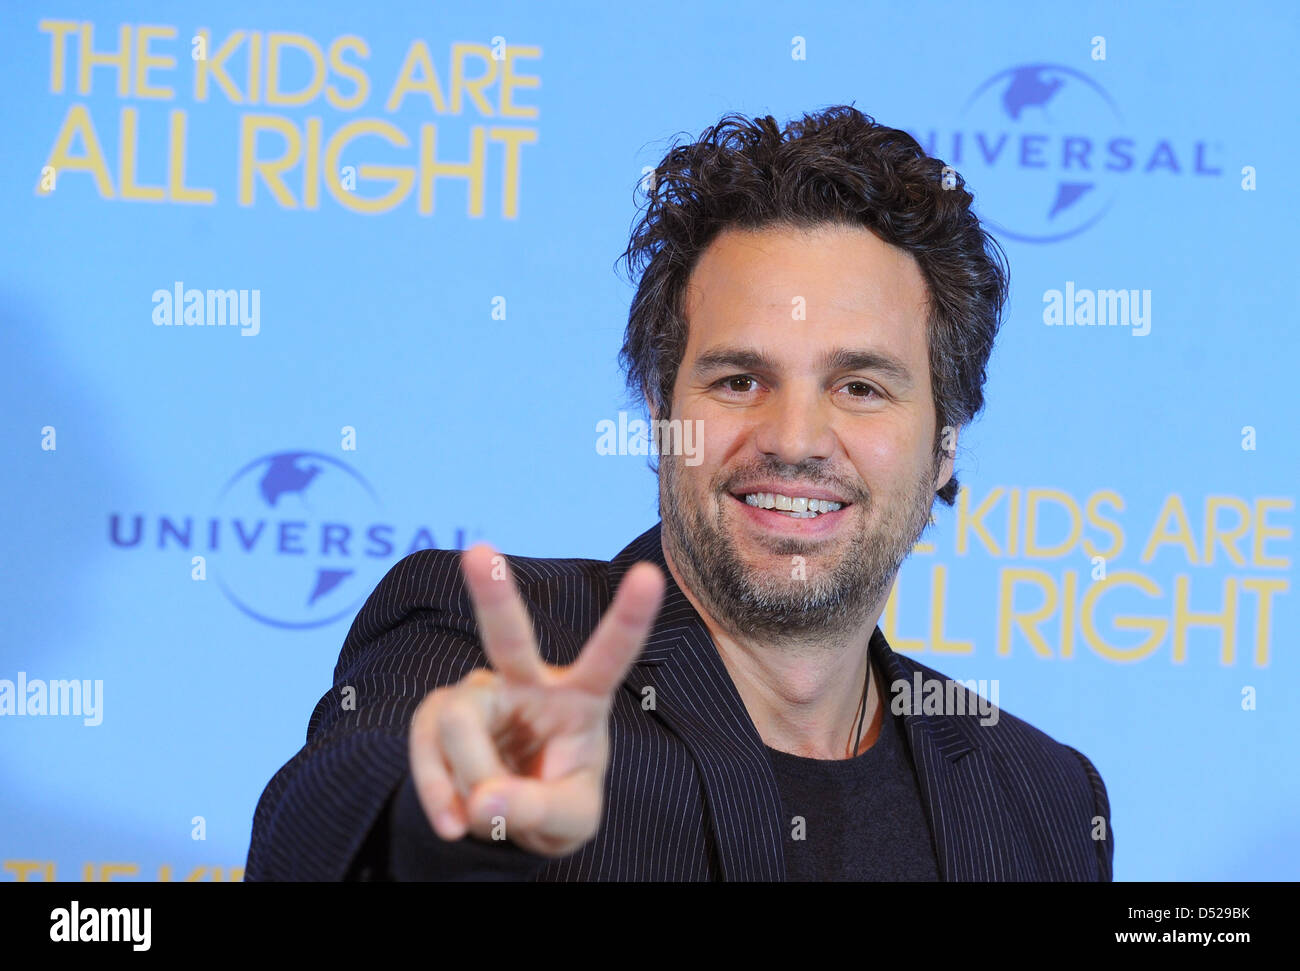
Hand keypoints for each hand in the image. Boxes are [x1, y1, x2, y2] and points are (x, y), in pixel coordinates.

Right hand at [408, 543, 664, 856]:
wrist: (508, 817)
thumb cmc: (557, 803)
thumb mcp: (569, 821)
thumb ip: (536, 810)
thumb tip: (482, 802)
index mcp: (582, 696)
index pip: (610, 655)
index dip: (629, 617)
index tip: (650, 574)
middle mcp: (528, 681)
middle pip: (509, 636)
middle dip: (494, 592)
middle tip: (479, 552)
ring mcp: (479, 693)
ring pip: (460, 725)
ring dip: (472, 780)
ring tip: (488, 815)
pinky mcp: (435, 713)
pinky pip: (426, 749)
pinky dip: (437, 795)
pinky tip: (455, 825)